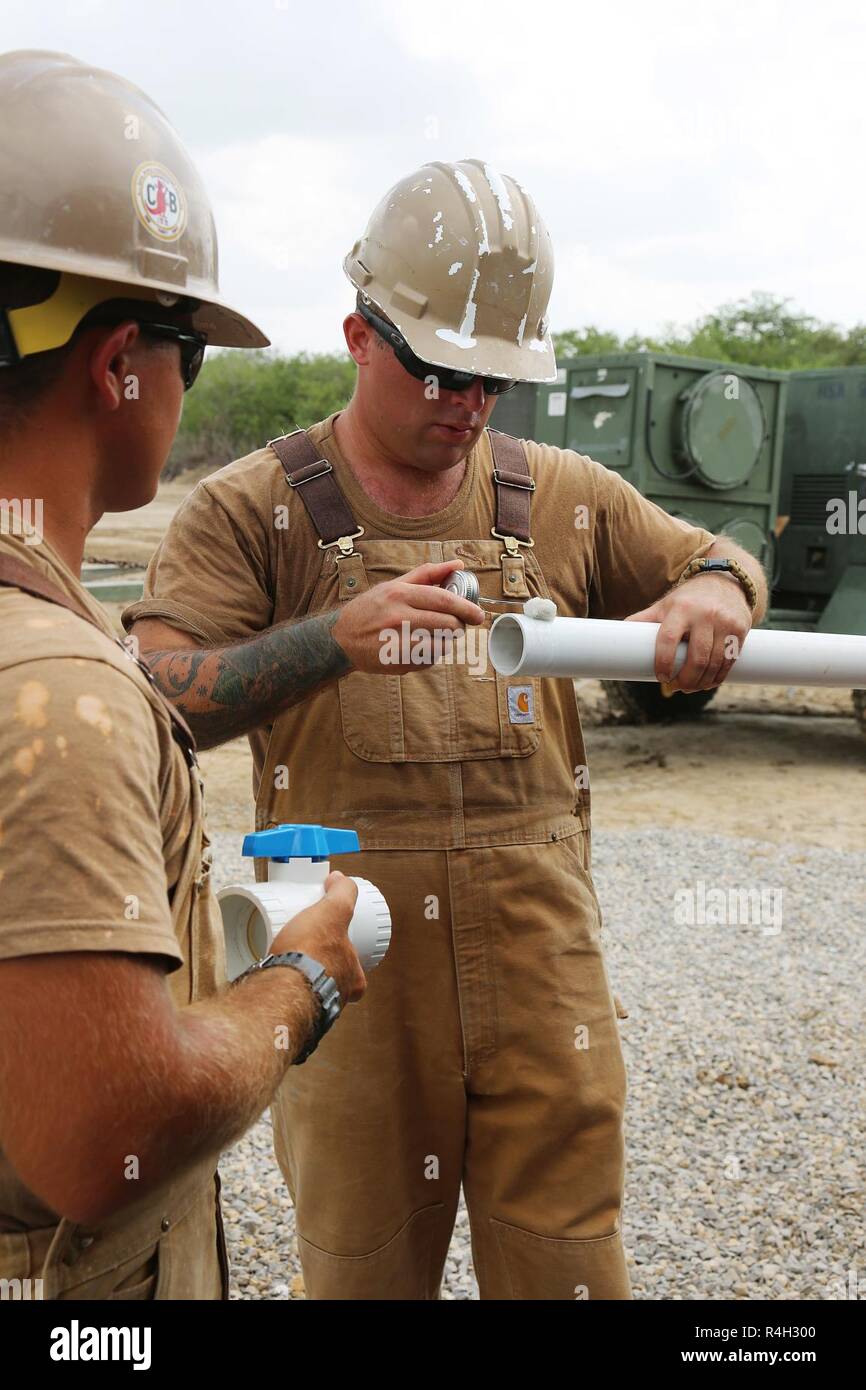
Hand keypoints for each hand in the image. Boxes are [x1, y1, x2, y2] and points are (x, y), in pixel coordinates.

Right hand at [270, 871, 365, 1003]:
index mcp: (354, 980)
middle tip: (306, 943)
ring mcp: (312, 1007)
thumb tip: (340, 880)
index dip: (345, 947)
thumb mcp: (334, 911)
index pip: (356, 964)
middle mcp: (336, 998)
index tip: (331, 938)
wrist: (279, 989)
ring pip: (309, 988)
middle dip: (321, 961)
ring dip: (299, 974)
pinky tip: (271, 973)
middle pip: (332, 976)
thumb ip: (342, 893)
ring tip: (286, 954)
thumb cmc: (311, 954)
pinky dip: (280, 985)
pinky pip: (286, 996)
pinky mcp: (286, 1009)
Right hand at [331, 560, 483, 674]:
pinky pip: (428, 660)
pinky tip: (423, 648)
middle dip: (458, 627)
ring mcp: (397, 641)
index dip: (466, 608)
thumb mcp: (394, 586)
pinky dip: (433, 655)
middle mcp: (398, 616)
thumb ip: (427, 574)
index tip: (477, 615)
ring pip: (441, 644)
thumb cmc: (370, 610)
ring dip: (447, 642)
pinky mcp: (396, 661)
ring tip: (438, 637)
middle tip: (457, 627)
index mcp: (399, 594)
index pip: (443, 600)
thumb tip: (458, 566)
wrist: (340, 638)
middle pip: (446, 624)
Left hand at [625, 575, 752, 691]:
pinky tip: (709, 683)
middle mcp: (705, 614)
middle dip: (686, 679)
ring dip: (702, 682)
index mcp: (681, 609)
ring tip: (690, 688)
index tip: (661, 677)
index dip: (663, 662)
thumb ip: (644, 619)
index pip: (668, 639)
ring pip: (714, 663)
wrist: (725, 582)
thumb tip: (617, 635)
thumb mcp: (665, 605)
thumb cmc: (688, 599)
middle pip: (696, 657)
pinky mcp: (740, 629)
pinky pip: (730, 660)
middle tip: (676, 687)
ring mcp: (725, 622)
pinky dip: (719, 677)